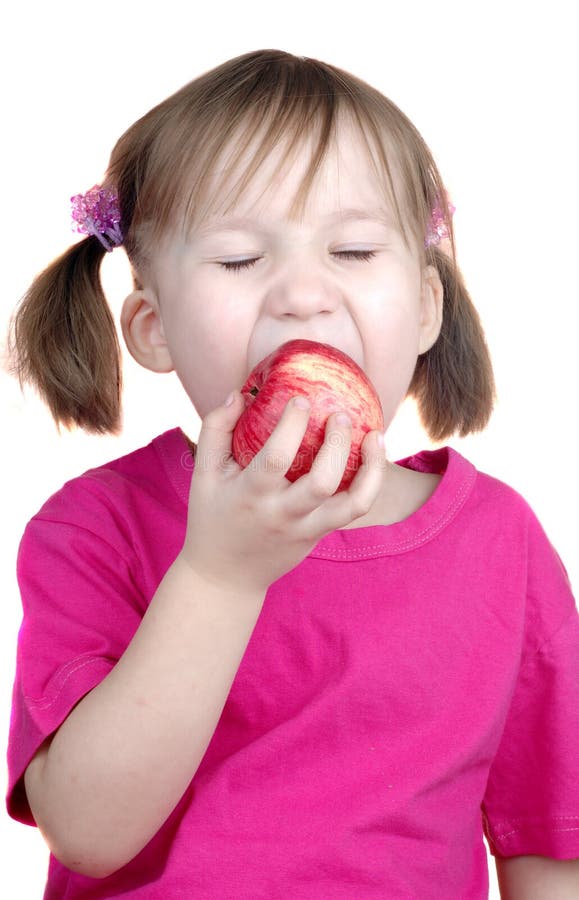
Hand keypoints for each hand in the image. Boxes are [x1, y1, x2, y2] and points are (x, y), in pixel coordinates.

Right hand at [179, 391, 385, 595]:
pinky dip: (371, 483)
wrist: (225, 576)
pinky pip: (355, 510)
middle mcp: (282, 514)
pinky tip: (373, 456)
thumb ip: (216, 428)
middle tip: (341, 415)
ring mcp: (306, 528)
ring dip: (372, 468)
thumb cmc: (213, 515)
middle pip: (322, 482)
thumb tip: (242, 393)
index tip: (301, 400)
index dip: (292, 426)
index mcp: (250, 495)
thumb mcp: (204, 474)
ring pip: (353, 503)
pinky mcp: (320, 535)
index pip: (276, 458)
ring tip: (375, 435)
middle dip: (337, 444)